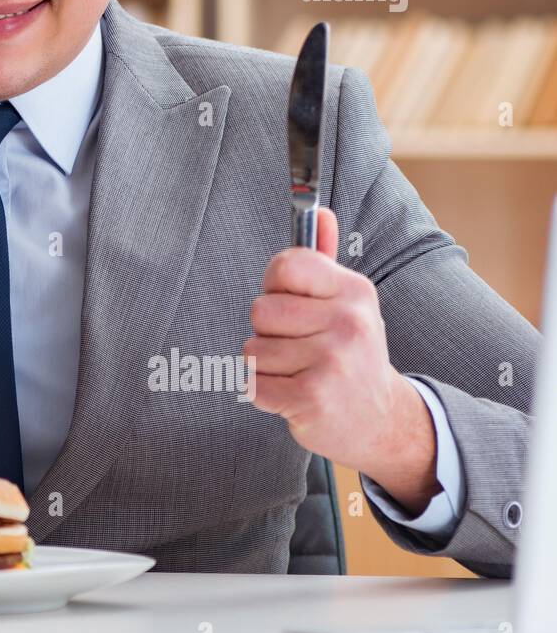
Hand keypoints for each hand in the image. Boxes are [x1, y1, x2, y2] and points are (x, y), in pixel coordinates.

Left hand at [242, 207, 439, 513]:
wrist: (379, 421)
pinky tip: (293, 394)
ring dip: (266, 365)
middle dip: (268, 332)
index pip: (286, 265)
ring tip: (300, 372)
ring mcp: (332, 361)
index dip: (274, 285)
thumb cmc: (350, 354)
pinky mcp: (312, 398)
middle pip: (260, 310)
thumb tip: (319, 211)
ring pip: (252, 349)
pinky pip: (252, 383)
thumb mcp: (346, 303)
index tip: (290, 303)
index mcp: (353, 291)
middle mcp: (348, 322)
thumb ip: (323, 260)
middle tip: (300, 348)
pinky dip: (263, 393)